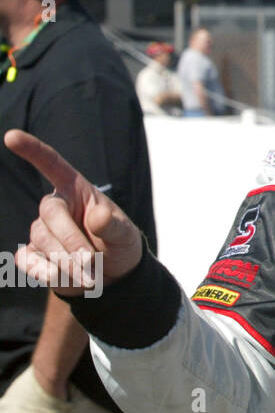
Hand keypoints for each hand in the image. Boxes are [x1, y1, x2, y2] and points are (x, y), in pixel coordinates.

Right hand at [3, 129, 143, 295]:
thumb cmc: (119, 245)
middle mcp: (56, 206)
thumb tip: (96, 216)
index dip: (32, 150)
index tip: (11, 136)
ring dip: (65, 261)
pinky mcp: (32, 254)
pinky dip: (46, 272)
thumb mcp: (126, 235)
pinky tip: (62, 277)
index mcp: (77, 190)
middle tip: (92, 262)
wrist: (112, 276)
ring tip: (90, 275)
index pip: (52, 164)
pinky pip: (28, 260)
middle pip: (49, 214)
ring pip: (41, 240)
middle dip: (71, 241)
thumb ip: (113, 225)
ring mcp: (40, 230)